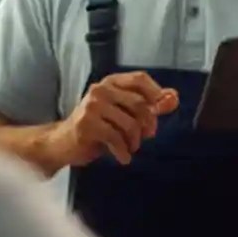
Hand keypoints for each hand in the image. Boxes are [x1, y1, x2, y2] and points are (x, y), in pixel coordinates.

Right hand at [49, 72, 179, 166]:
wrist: (63, 143)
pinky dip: (123, 151)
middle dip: (148, 124)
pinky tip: (123, 158)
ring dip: (135, 141)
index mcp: (111, 82)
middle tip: (146, 136)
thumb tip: (174, 98)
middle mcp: (100, 90)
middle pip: (139, 103)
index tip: (161, 110)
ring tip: (131, 148)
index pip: (140, 78)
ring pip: (129, 123)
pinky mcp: (86, 124)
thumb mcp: (124, 114)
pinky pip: (116, 138)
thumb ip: (150, 106)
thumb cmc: (98, 127)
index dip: (156, 93)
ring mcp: (91, 106)